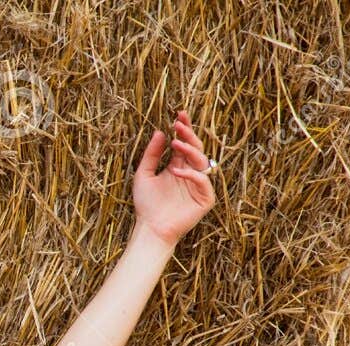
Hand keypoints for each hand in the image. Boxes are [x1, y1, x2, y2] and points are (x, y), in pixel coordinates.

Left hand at [132, 110, 216, 247]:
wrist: (150, 228)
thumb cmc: (146, 204)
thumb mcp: (144, 175)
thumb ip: (152, 155)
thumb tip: (160, 132)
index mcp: (178, 166)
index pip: (185, 143)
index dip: (184, 129)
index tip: (179, 114)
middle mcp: (190, 173)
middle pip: (196, 148)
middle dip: (188, 134)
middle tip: (178, 124)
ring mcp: (199, 184)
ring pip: (202, 160)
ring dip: (190, 150)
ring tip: (175, 143)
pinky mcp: (205, 198)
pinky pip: (203, 181)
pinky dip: (190, 175)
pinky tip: (175, 171)